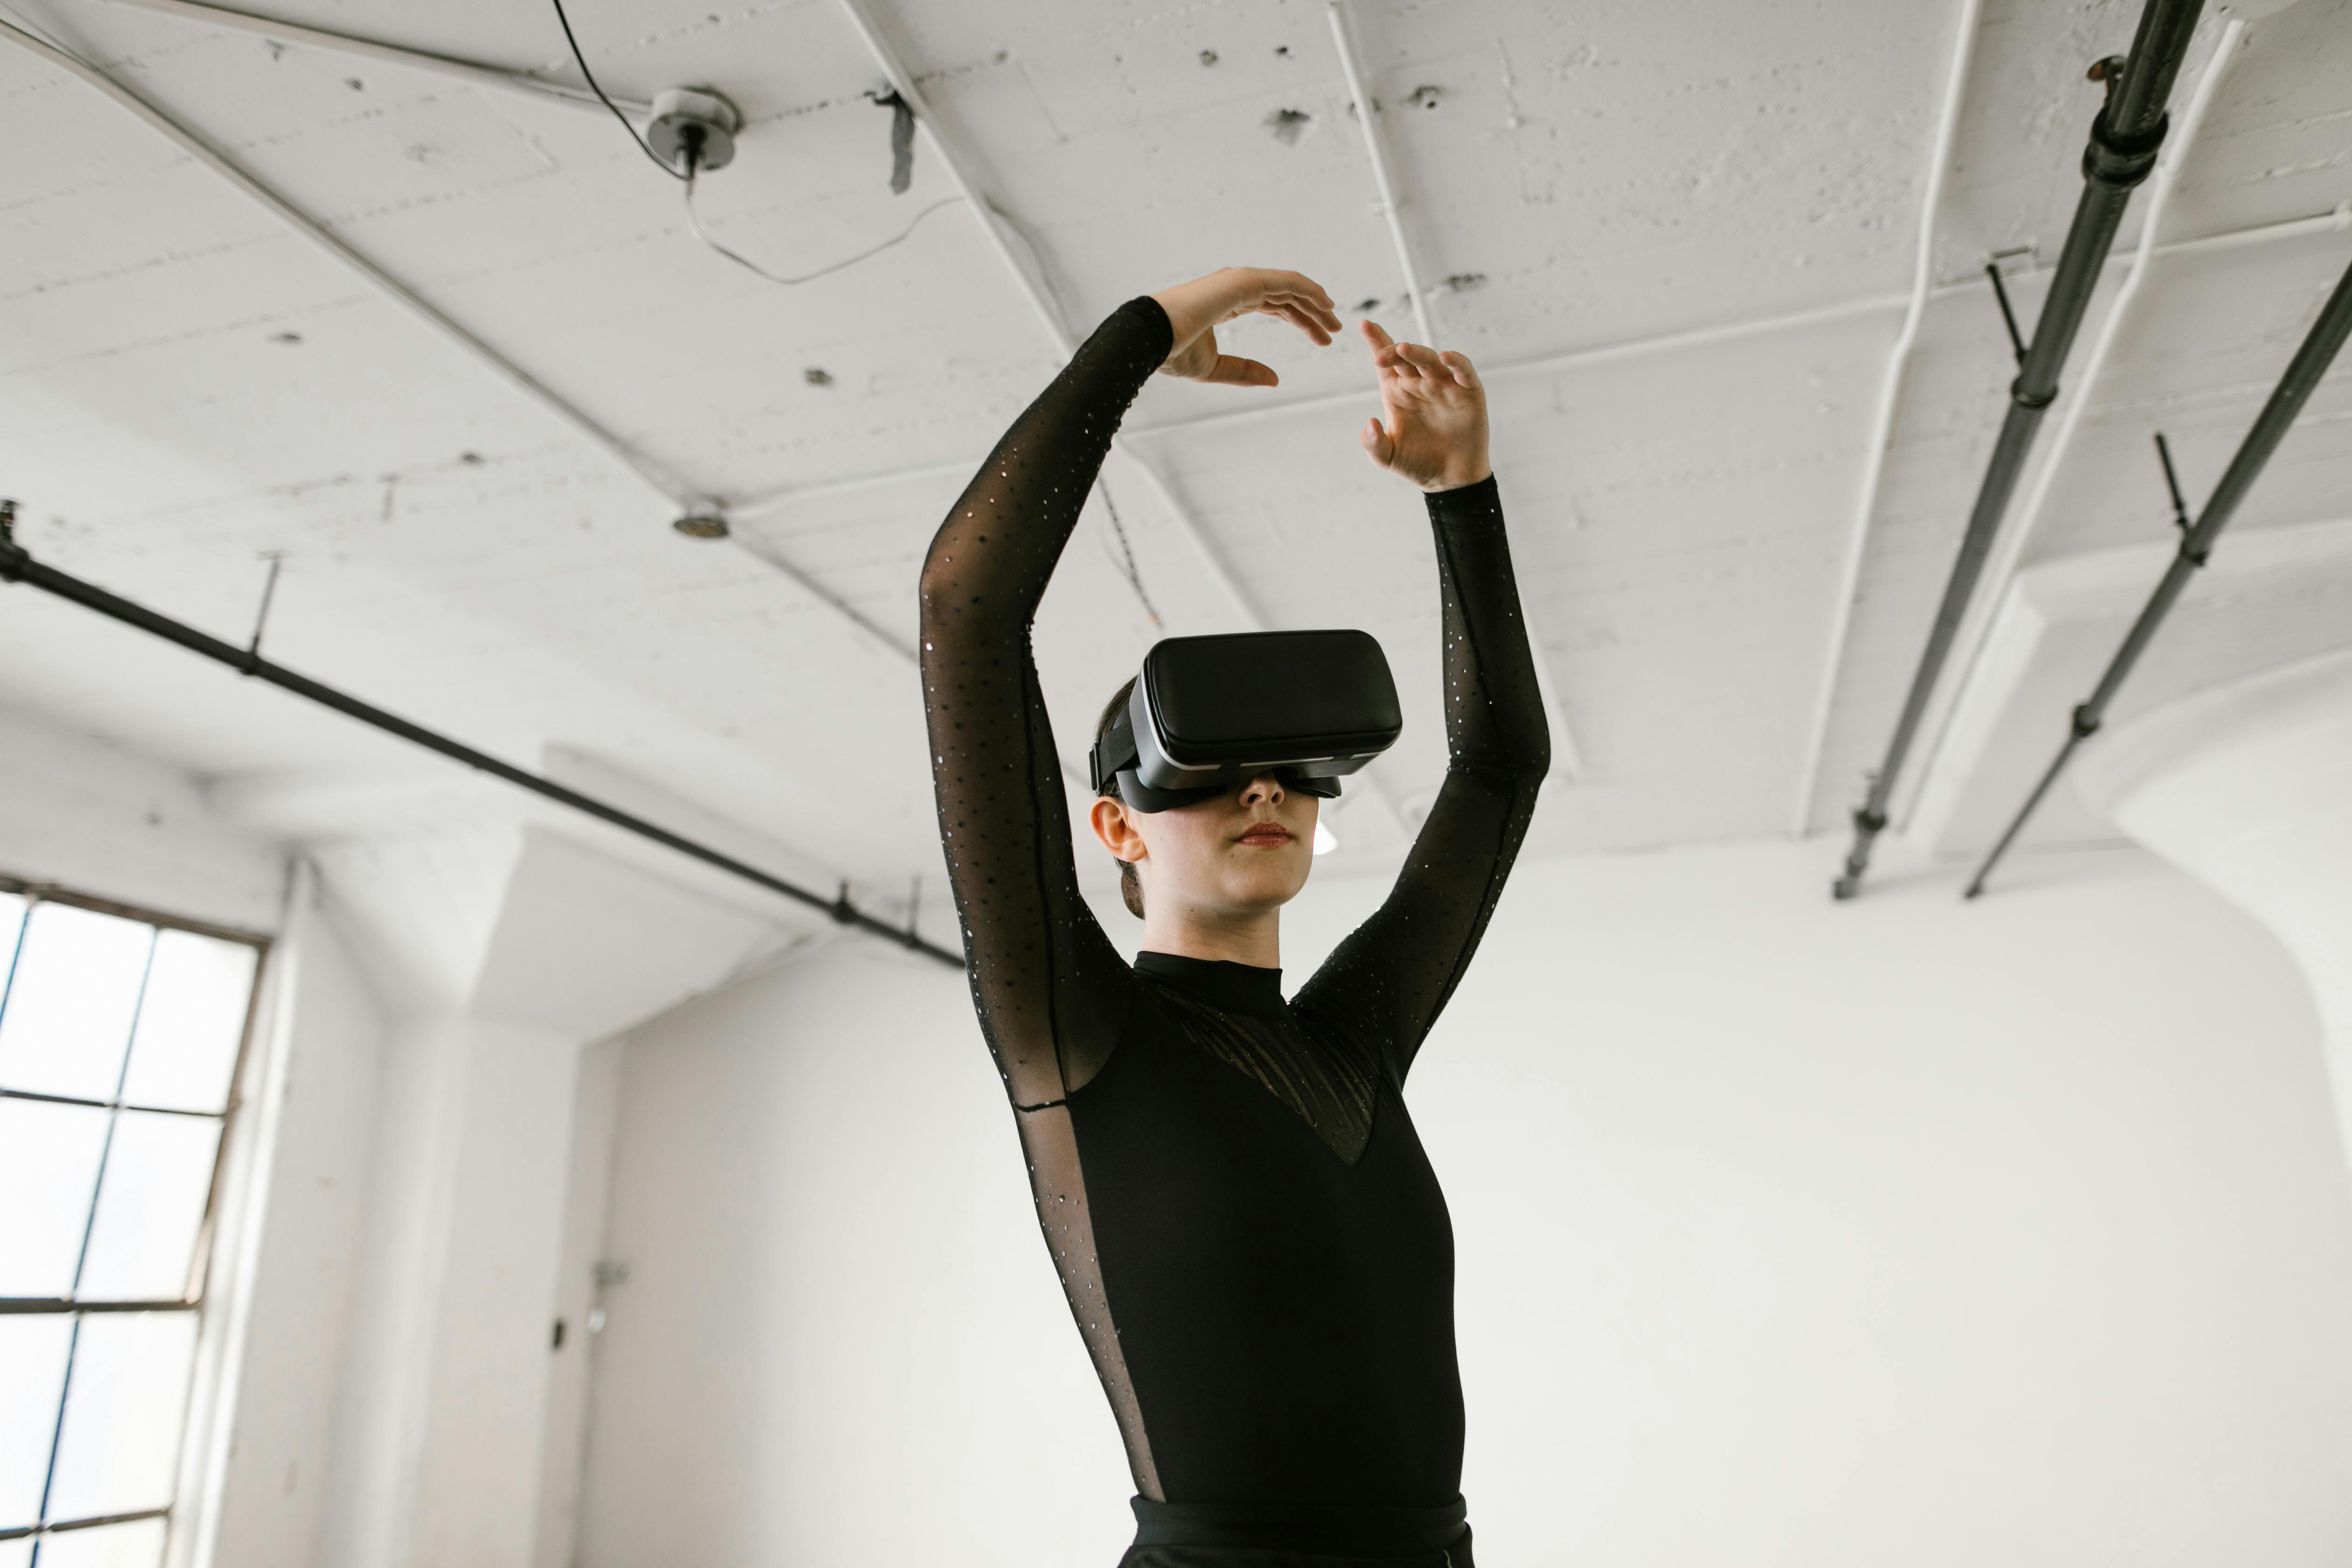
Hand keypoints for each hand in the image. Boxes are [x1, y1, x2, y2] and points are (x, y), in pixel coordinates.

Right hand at [1149, 268, 1341, 386]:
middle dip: (1312, 313)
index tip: (1320, 338)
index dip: (1299, 320)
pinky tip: (1325, 303)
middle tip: (1333, 331)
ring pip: (1290, 288)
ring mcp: (1240, 281)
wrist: (1150, 338)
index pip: (1274, 306)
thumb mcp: (1214, 368)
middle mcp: (1237, 287)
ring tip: (1335, 321)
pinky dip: (1308, 290)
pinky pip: (1285, 282)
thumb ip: (1244, 371)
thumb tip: (1276, 380)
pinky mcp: (1243, 281)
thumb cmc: (1172, 352)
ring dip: (1315, 303)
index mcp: (1229, 303)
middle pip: (1287, 297)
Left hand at [1358, 320, 1491, 490]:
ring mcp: (1444, 386)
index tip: (1364, 325)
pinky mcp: (1468, 393)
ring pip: (1431, 360)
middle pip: (1406, 358)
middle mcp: (1420, 384)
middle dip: (1392, 351)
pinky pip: (1463, 371)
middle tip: (1381, 355)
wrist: (1450, 480)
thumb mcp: (1388, 458)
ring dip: (1418, 353)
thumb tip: (1369, 423)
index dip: (1376, 341)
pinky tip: (1446, 357)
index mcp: (1398, 392)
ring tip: (1403, 350)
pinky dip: (1457, 362)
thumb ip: (1374, 444)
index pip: (1386, 363)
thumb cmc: (1418, 464)